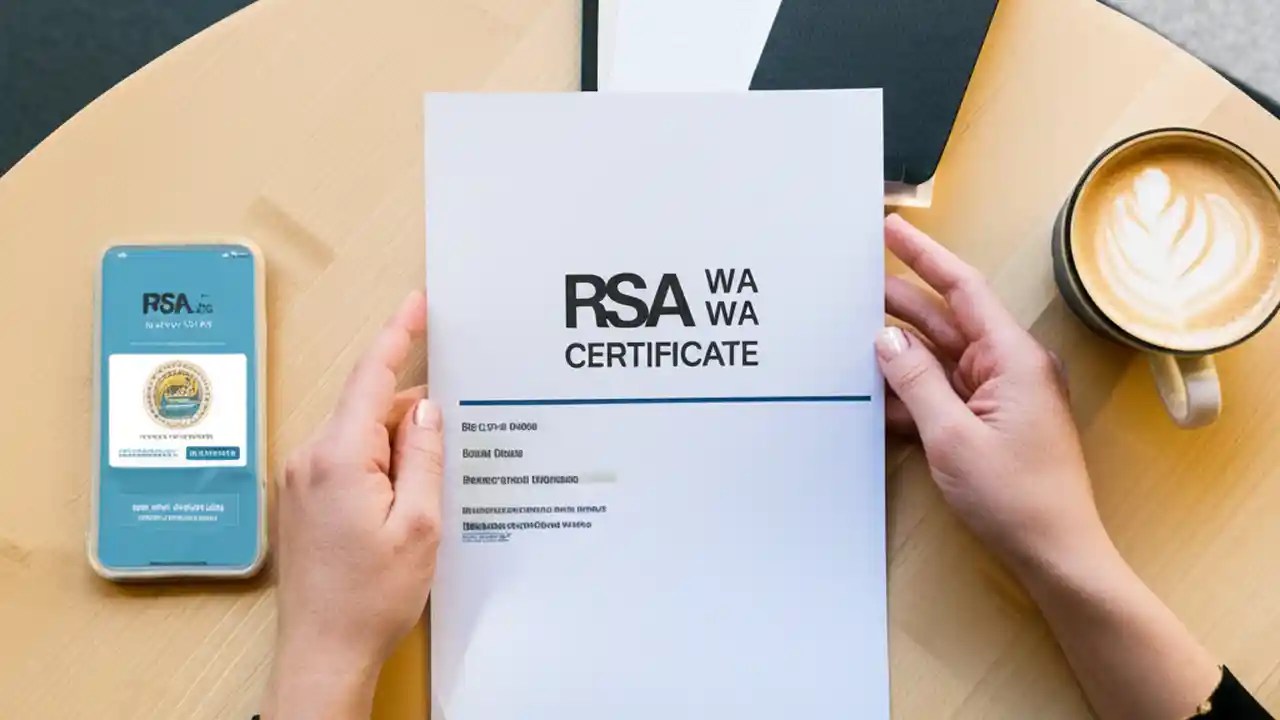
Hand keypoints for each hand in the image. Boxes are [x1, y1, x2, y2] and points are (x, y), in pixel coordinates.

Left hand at [264, 291, 442, 719]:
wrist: (322, 652)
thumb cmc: (370, 598)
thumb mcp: (419, 524)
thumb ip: (423, 455)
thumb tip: (426, 407)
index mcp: (339, 457)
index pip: (372, 376)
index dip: (398, 334)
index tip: (417, 304)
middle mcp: (309, 458)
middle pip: (369, 407)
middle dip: (412, 417)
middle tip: (448, 448)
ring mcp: (299, 479)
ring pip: (358, 435)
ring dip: (396, 448)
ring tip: (422, 497)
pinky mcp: (300, 499)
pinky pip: (344, 459)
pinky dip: (377, 465)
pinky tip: (401, 501)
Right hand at [877, 217, 1227, 719]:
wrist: (1055, 553)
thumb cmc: (1014, 496)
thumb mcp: (953, 436)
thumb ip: (916, 381)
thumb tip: (885, 340)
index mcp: (1010, 357)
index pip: (962, 289)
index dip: (924, 256)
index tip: (891, 228)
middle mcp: (1007, 367)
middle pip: (945, 321)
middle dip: (899, 303)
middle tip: (850, 283)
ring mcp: (998, 396)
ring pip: (938, 359)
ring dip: (898, 351)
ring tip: (848, 333)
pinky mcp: (988, 423)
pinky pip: (942, 394)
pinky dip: (910, 392)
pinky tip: (872, 392)